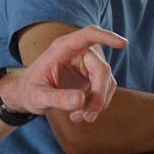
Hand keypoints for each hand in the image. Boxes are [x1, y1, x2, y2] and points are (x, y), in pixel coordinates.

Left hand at [7, 25, 127, 121]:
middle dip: (98, 95)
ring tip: (78, 118)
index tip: (123, 43)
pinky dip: (97, 105)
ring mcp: (87, 64)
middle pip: (101, 69)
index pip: (88, 35)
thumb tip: (80, 100)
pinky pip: (105, 90)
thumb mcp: (37, 96)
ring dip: (98, 103)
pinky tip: (81, 115)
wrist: (30, 94)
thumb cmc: (30, 90)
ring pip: (107, 82)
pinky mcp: (93, 76)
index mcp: (62, 48)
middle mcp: (78, 52)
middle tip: (87, 117)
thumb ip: (56, 98)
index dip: (106, 37)